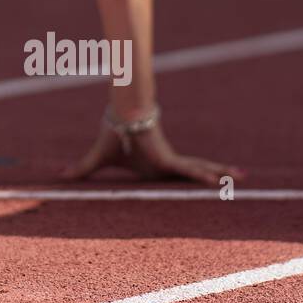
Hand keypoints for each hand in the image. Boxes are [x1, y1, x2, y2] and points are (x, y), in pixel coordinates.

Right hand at [61, 121, 242, 184]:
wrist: (118, 118)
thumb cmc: (111, 135)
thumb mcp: (98, 162)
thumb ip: (81, 171)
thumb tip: (57, 177)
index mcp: (156, 168)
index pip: (179, 175)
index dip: (196, 178)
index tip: (212, 184)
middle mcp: (167, 165)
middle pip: (197, 171)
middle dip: (218, 174)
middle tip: (241, 177)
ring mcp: (171, 162)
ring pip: (200, 170)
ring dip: (221, 173)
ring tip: (245, 176)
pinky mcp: (169, 160)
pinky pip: (189, 172)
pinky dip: (204, 176)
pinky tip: (221, 180)